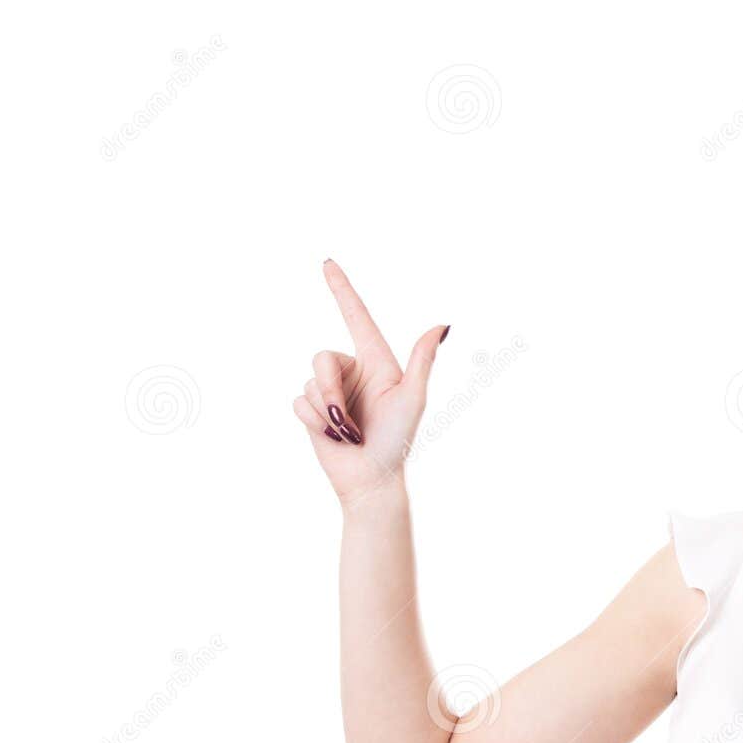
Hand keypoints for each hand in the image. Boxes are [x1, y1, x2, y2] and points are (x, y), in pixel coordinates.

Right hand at [292, 259, 448, 505]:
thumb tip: (443, 325)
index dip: (342, 289)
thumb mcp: (413, 398)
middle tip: (348, 420)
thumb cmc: (396, 440)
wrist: (371, 479)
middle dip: (329, 390)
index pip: (356, 317)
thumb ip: (422, 360)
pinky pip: (298, 403)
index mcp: (377, 362)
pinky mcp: (313, 410)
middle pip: (321, 358)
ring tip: (348, 432)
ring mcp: (332, 391)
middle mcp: (353, 371)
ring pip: (308, 383)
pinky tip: (333, 437)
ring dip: (326, 412)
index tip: (327, 263)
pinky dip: (314, 422)